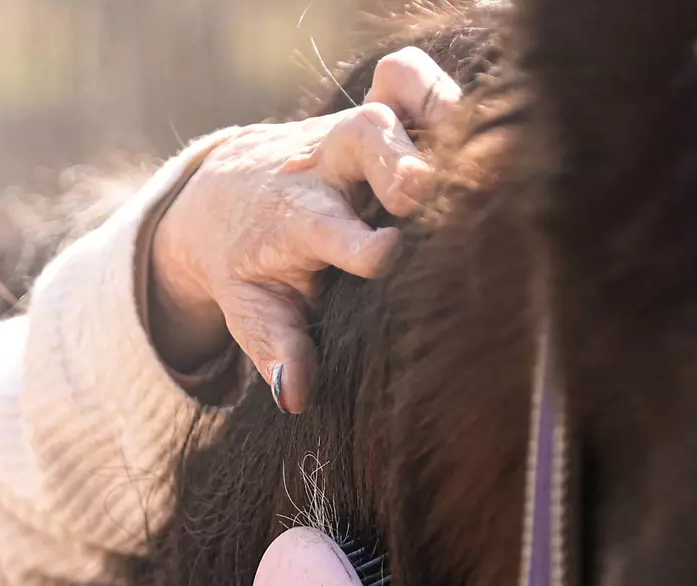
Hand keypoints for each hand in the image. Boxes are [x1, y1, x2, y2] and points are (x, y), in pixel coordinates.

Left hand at [148, 48, 463, 412]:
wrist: (225, 197)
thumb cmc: (251, 268)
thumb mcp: (254, 312)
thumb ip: (277, 349)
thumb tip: (294, 397)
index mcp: (296, 221)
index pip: (328, 230)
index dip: (358, 244)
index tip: (385, 256)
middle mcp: (325, 169)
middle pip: (363, 143)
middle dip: (397, 162)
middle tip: (424, 189)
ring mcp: (351, 137)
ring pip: (390, 103)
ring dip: (432, 114)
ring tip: (472, 140)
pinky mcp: (374, 112)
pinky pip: (405, 78)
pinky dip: (433, 84)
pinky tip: (463, 113)